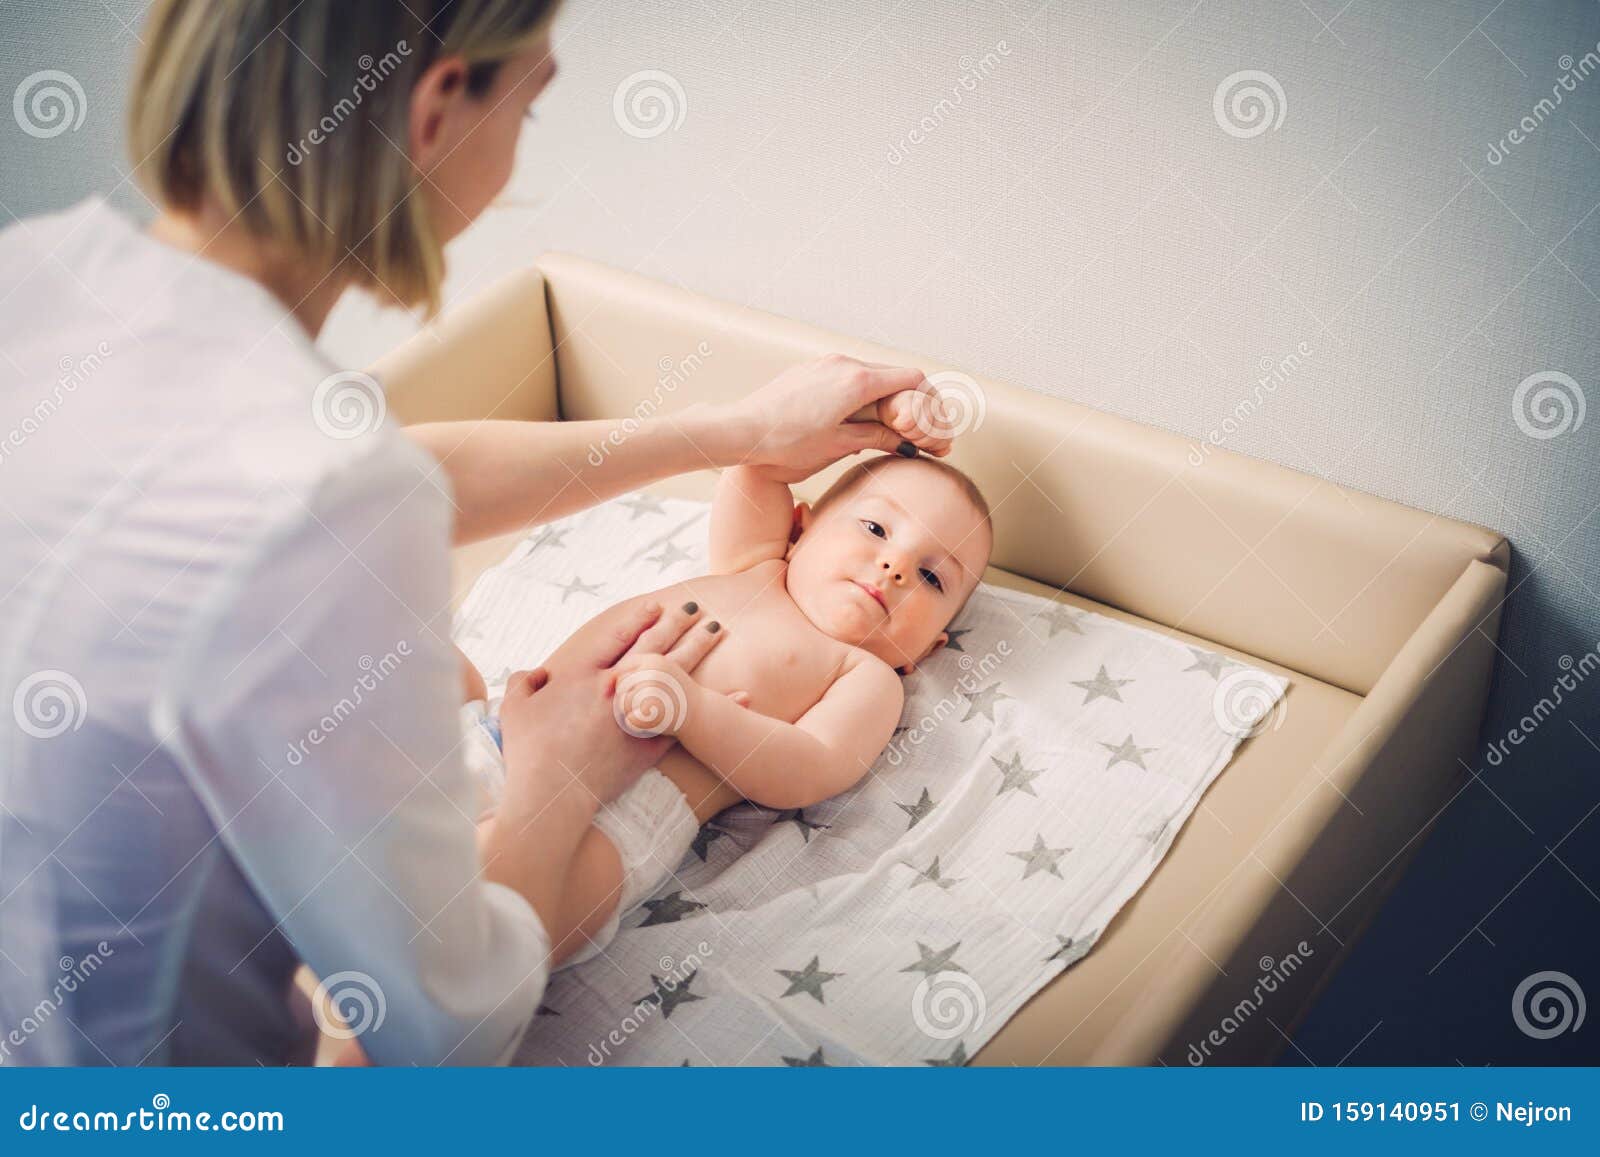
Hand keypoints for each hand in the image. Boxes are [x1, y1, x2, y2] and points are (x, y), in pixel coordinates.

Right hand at [495, 598, 728, 808]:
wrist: (551, 792)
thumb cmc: (528, 752)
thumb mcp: (514, 710)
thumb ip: (524, 684)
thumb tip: (533, 674)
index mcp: (582, 676)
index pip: (615, 638)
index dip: (636, 619)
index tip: (654, 606)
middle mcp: (615, 689)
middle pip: (652, 647)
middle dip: (674, 624)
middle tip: (694, 607)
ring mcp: (636, 715)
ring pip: (676, 673)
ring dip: (698, 648)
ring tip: (718, 629)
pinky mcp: (650, 745)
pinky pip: (691, 720)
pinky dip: (717, 707)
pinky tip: (742, 694)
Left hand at [724, 355, 950, 482]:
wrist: (740, 431)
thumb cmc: (784, 443)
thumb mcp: (838, 446)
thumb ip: (876, 437)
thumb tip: (904, 441)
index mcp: (857, 382)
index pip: (913, 379)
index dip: (931, 401)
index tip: (934, 424)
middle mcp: (843, 364)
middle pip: (894, 376)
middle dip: (910, 403)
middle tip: (918, 432)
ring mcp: (825, 365)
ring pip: (871, 377)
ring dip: (885, 400)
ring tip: (886, 430)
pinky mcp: (810, 372)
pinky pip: (848, 378)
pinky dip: (862, 396)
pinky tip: (856, 421)